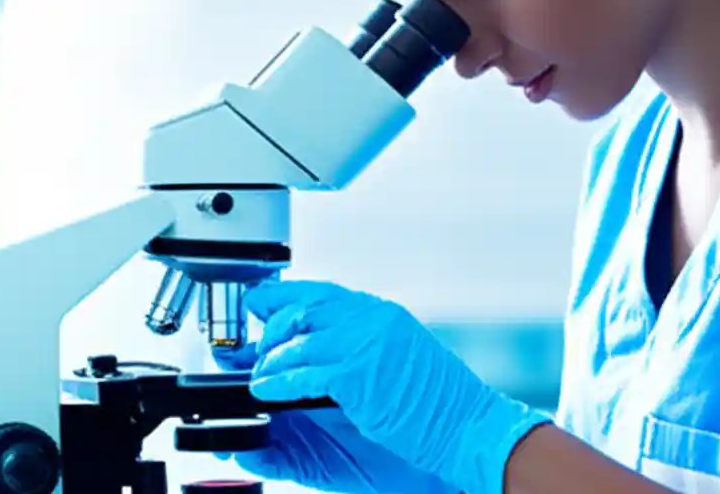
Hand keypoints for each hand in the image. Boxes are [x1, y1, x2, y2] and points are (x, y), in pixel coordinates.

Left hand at [245, 281, 549, 493]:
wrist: (469, 426)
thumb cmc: (438, 404)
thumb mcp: (399, 360)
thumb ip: (362, 347)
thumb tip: (320, 348)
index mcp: (382, 314)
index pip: (321, 293)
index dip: (283, 298)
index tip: (259, 306)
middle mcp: (372, 319)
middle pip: (302, 307)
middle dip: (269, 328)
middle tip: (250, 348)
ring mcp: (365, 342)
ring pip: (297, 338)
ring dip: (270, 360)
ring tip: (258, 375)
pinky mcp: (356, 373)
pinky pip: (302, 372)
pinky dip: (278, 381)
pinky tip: (266, 391)